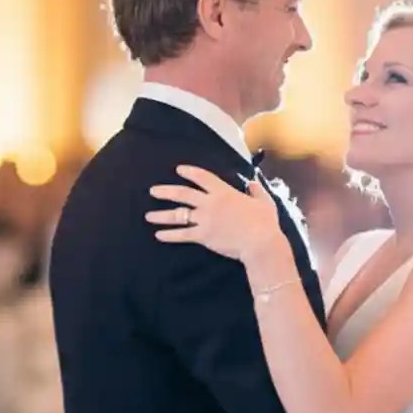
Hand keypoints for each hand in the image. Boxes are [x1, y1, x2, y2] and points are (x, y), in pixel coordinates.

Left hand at [147, 165, 284, 262]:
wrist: (260, 243)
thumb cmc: (265, 222)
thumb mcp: (264, 202)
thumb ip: (257, 191)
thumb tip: (253, 183)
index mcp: (224, 192)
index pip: (203, 177)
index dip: (189, 172)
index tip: (178, 169)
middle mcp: (210, 203)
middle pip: (183, 194)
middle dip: (166, 191)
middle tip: (153, 191)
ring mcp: (205, 219)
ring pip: (178, 215)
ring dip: (161, 215)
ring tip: (148, 216)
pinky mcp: (203, 236)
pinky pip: (182, 234)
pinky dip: (169, 235)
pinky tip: (158, 235)